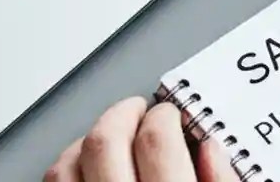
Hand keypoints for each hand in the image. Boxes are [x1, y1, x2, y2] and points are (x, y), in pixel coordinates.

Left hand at [46, 98, 238, 181]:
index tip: (171, 116)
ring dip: (90, 140)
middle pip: (105, 142)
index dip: (165, 116)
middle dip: (123, 114)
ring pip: (68, 164)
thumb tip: (212, 150)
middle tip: (139, 111)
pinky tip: (86, 166)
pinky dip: (67, 168)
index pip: (156, 141)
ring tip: (112, 135)